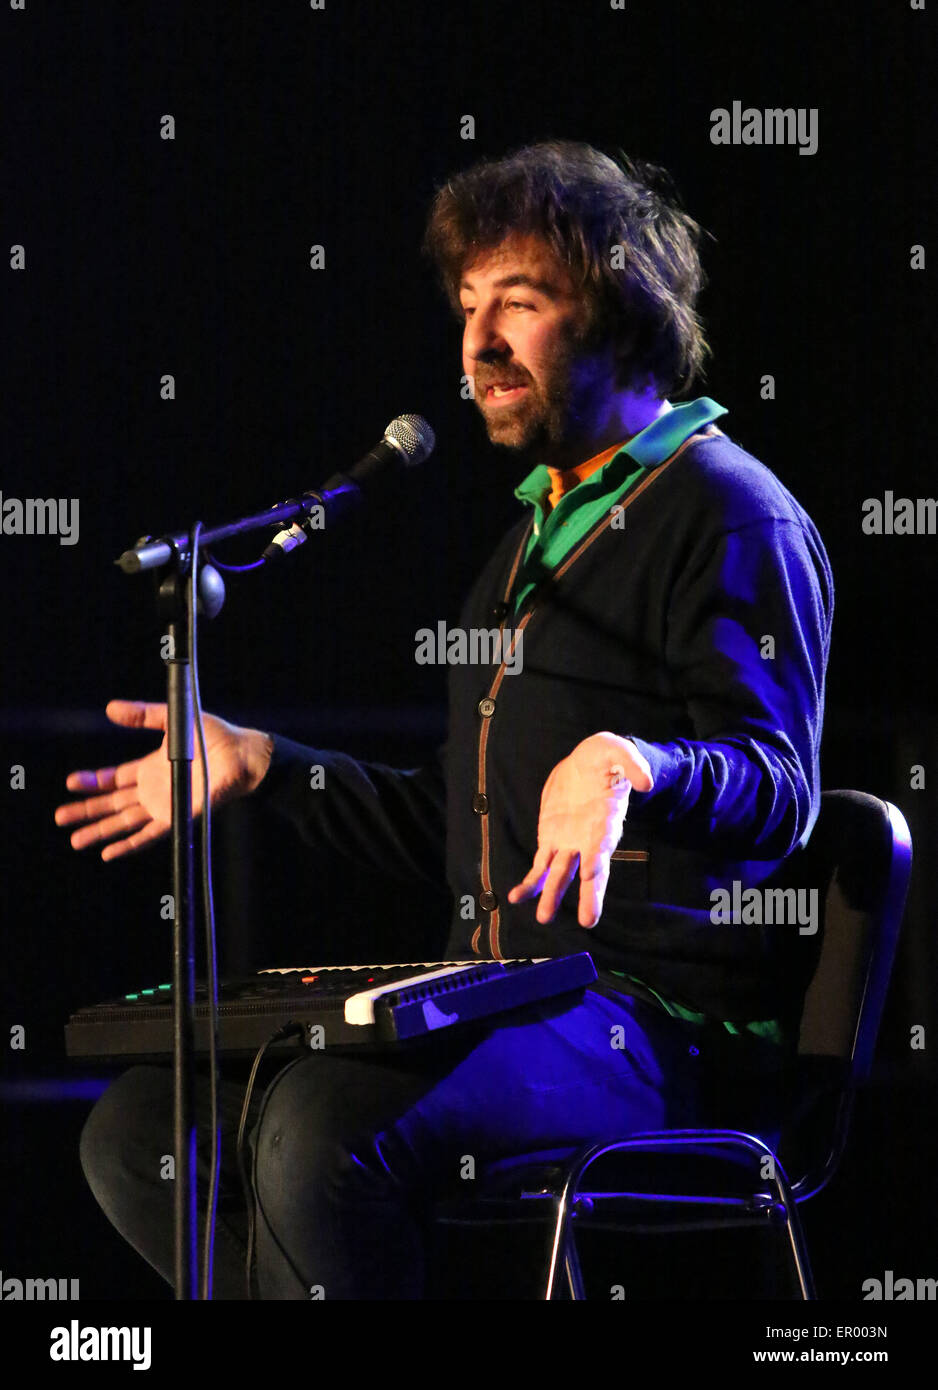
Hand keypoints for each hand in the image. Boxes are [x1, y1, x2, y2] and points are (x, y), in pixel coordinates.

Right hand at [53, 699, 273, 860]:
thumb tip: (110, 708)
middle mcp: (154, 790)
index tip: (71, 782)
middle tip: (60, 817)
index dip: (93, 782)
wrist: (242, 754)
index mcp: (150, 768)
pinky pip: (149, 834)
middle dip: (86, 811)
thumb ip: (143, 715)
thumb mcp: (172, 721)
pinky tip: (109, 853)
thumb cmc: (213, 736)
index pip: (114, 779)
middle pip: (113, 804)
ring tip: (75, 841)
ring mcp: (165, 805)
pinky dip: (129, 844)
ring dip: (100, 831)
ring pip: (124, 822)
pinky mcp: (178, 816)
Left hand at [507, 732, 652, 928]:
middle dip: (589, 896)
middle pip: (589, 872)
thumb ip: (632, 764)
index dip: (599, 861)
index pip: (603, 846)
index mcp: (606, 821)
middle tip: (588, 921)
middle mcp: (589, 839)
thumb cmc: (607, 757)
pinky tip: (517, 897)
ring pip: (561, 874)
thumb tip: (647, 782)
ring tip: (544, 917)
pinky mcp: (551, 837)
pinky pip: (539, 865)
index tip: (594, 874)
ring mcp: (569, 841)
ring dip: (552, 895)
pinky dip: (530, 882)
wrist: (586, 760)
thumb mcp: (619, 751)